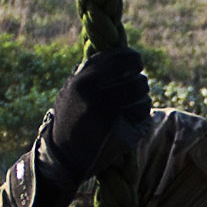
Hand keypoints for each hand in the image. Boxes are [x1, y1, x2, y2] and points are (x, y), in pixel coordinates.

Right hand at [38, 48, 149, 191]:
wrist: (63, 153)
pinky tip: (134, 116)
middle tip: (138, 86)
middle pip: (137, 78)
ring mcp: (105, 111)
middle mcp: (93, 92)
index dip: (133, 58)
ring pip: (142, 96)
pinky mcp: (116, 129)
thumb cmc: (70, 118)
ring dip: (143, 98)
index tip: (136, 63)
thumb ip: (89, 72)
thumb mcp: (70, 89)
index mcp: (82, 79)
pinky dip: (142, 113)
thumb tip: (116, 53)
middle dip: (141, 82)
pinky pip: (141, 113)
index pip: (120, 58)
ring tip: (136, 102)